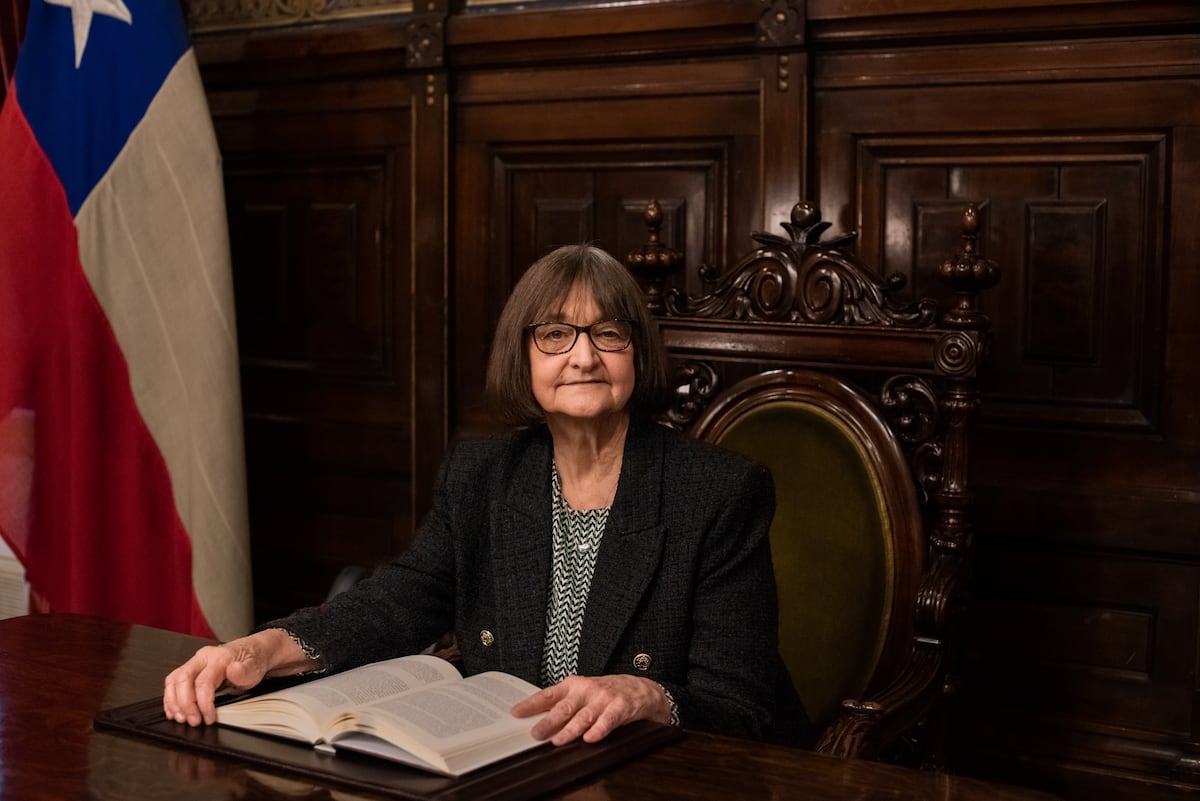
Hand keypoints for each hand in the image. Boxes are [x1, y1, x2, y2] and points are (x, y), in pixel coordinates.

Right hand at [162, 629, 301, 726]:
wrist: (254, 652)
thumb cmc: (252, 660)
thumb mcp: (254, 668)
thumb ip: (244, 671)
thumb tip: (233, 670)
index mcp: (218, 657)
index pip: (203, 682)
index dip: (203, 703)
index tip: (209, 718)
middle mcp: (203, 658)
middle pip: (183, 680)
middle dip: (185, 704)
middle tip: (194, 721)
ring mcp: (195, 663)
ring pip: (174, 681)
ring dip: (174, 702)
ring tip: (182, 718)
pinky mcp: (191, 670)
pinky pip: (173, 683)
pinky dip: (171, 698)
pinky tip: (174, 711)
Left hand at [510, 674, 670, 745]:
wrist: (640, 689)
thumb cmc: (606, 693)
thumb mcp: (582, 693)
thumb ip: (562, 705)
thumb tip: (535, 720)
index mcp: (573, 685)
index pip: (548, 695)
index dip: (531, 704)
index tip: (516, 713)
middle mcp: (587, 690)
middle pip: (564, 708)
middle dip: (549, 721)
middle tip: (536, 733)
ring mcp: (604, 698)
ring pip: (584, 716)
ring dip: (571, 729)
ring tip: (559, 740)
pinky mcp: (620, 707)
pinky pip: (608, 720)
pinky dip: (599, 729)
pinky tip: (591, 738)